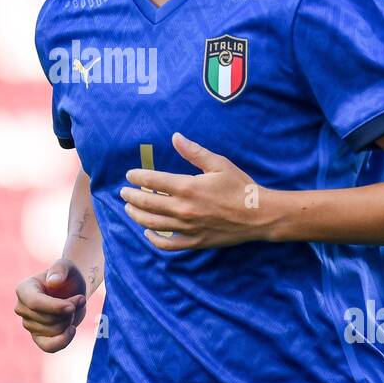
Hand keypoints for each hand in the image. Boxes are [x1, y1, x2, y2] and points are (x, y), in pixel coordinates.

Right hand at [14, 259, 87, 352]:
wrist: (73, 289)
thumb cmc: (68, 276)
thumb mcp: (67, 266)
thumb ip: (60, 269)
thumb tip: (52, 281)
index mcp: (24, 289)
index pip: (35, 303)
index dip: (56, 307)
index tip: (72, 306)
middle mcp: (22, 308)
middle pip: (47, 319)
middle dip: (68, 312)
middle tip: (79, 299)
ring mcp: (28, 324)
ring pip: (53, 331)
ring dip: (69, 321)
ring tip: (73, 308)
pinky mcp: (38, 337)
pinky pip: (48, 347)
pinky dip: (63, 341)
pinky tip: (72, 329)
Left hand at [119, 131, 273, 250]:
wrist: (259, 215)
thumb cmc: (240, 186)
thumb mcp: (218, 164)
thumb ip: (193, 151)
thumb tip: (175, 137)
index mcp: (188, 187)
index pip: (153, 181)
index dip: (137, 177)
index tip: (130, 175)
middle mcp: (184, 209)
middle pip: (147, 204)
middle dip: (131, 197)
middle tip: (123, 193)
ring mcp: (188, 227)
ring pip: (153, 224)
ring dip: (137, 216)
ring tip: (130, 209)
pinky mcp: (195, 242)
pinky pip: (168, 245)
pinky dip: (154, 240)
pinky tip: (148, 233)